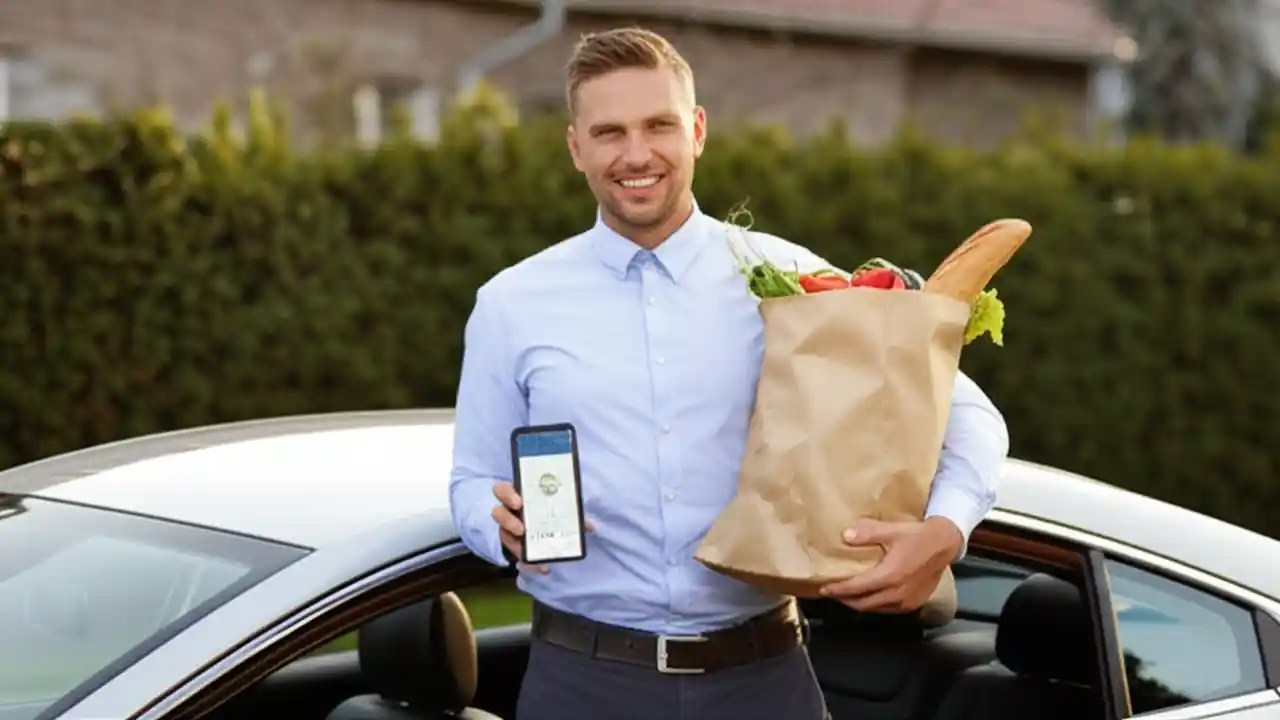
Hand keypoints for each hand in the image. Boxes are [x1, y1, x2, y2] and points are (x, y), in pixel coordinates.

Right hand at [491, 481, 594, 574]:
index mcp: (517, 496)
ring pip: (503, 535)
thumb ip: (573, 515)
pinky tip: (543, 568)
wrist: (541, 530)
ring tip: (527, 551)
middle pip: (497, 512)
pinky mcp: (513, 547)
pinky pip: (517, 556)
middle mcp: (508, 512)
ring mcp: (507, 530)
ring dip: (514, 543)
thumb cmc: (548, 511)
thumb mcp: (560, 510)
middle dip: (507, 520)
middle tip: (521, 528)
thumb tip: (591, 527)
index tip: (519, 502)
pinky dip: (530, 563)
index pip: (502, 490)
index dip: (507, 495)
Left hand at [818, 517, 962, 612]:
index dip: (838, 590)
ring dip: (859, 603)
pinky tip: (868, 596)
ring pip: (875, 608)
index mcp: (890, 576)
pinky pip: (887, 609)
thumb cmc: (916, 537)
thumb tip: (845, 536)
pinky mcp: (913, 604)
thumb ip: (868, 533)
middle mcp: (897, 593)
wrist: (944, 546)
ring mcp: (906, 602)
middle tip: (831, 592)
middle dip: (845, 599)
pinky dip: (874, 604)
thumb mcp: (892, 530)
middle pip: (863, 603)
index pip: (857, 588)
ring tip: (846, 595)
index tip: (823, 589)